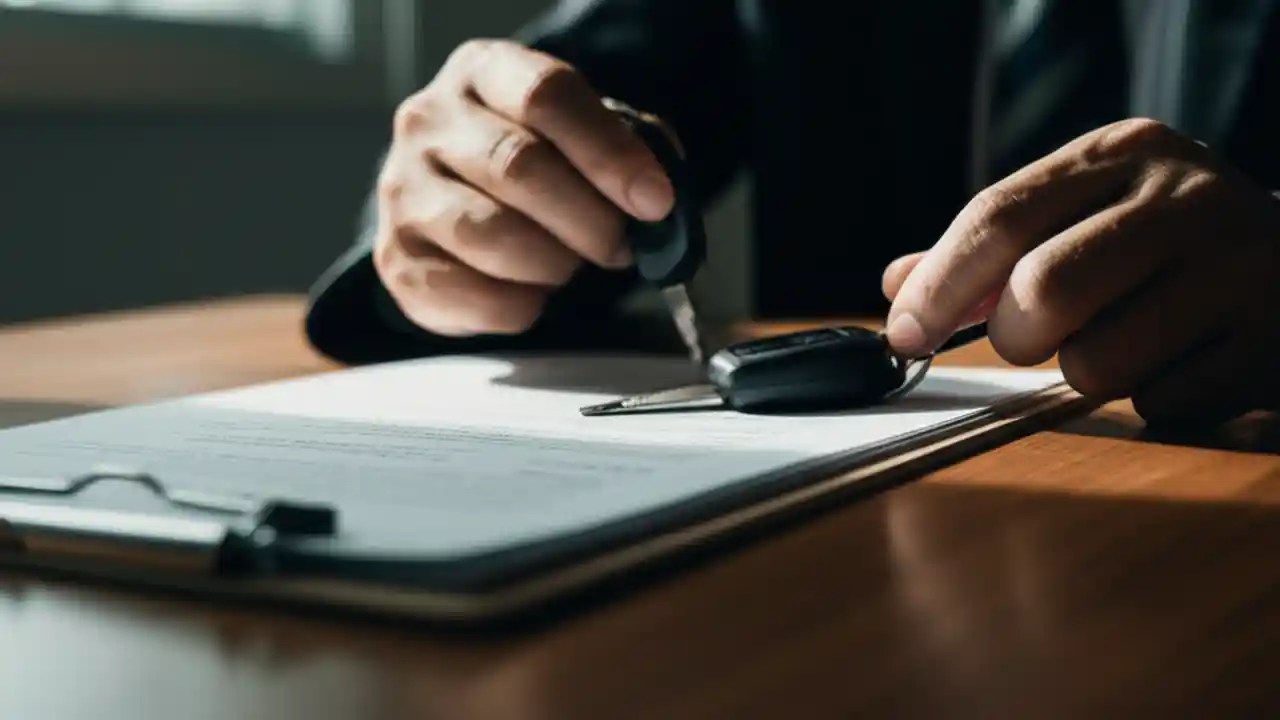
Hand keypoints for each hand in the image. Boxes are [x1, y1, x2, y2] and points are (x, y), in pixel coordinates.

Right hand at [372, 39, 674, 335]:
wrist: (453, 200)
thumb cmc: (531, 163)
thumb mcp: (578, 133)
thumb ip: (625, 151)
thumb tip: (655, 200)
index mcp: (483, 72)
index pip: (547, 96)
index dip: (608, 152)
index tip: (653, 200)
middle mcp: (429, 122)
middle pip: (517, 166)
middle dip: (588, 220)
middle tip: (618, 247)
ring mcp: (402, 190)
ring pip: (491, 234)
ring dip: (553, 264)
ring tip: (569, 264)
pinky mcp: (396, 259)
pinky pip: (472, 295)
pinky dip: (520, 305)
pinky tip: (531, 290)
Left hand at [883, 118, 1279, 424]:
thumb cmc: (1160, 241)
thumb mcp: (1081, 211)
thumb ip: (991, 247)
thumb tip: (899, 286)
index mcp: (1121, 152)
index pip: (999, 216)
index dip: (938, 287)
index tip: (902, 337)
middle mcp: (1183, 197)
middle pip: (1043, 289)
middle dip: (1014, 336)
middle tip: (1030, 339)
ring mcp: (1237, 267)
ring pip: (1098, 360)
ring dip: (1083, 371)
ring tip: (1121, 341)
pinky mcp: (1269, 339)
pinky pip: (1160, 401)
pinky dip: (1147, 397)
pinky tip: (1177, 360)